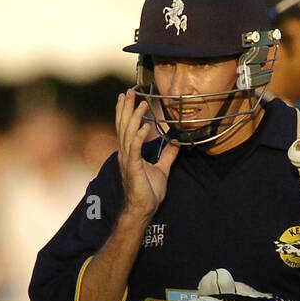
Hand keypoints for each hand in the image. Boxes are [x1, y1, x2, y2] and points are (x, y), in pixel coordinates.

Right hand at [116, 90, 178, 221]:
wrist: (143, 209)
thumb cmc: (149, 192)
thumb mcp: (162, 169)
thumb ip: (168, 156)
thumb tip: (176, 144)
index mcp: (130, 152)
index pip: (126, 127)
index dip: (126, 111)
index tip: (128, 97)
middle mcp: (126, 153)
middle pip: (123, 125)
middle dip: (126, 108)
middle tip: (129, 91)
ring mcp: (128, 160)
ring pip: (128, 133)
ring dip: (133, 117)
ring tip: (140, 103)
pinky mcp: (133, 168)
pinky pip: (134, 149)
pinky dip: (139, 136)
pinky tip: (144, 126)